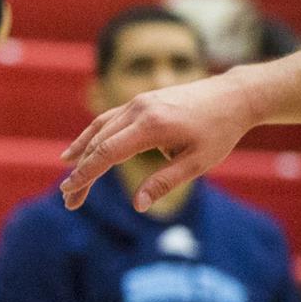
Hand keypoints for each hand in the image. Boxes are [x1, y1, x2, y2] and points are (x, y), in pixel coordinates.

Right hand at [60, 71, 264, 209]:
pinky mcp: (140, 101)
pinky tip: (84, 146)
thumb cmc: (220, 132)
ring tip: (67, 169)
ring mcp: (137, 102)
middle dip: (81, 171)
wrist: (233, 96)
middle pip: (98, 143)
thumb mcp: (198, 162)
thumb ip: (165, 182)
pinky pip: (109, 119)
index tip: (70, 191)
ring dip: (82, 150)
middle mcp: (139, 110)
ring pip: (99, 128)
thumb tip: (137, 205)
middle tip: (69, 199)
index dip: (86, 173)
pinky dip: (93, 134)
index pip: (108, 152)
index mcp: (152, 126)